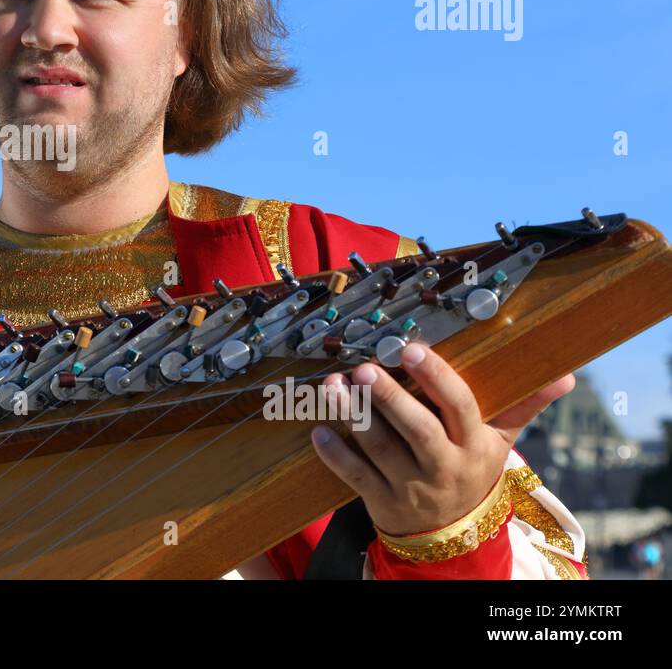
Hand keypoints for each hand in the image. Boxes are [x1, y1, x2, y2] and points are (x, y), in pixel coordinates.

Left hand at [310, 342, 574, 536]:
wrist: (454, 536)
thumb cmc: (473, 469)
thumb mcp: (501, 441)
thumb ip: (525, 404)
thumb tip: (565, 375)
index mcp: (473, 444)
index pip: (459, 406)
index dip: (435, 377)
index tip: (411, 349)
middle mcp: (443, 465)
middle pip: (416, 429)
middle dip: (389, 397)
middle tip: (364, 368)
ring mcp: (410, 485)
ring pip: (379, 448)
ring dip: (353, 416)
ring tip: (333, 385)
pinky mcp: (380, 500)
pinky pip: (354, 476)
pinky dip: (334, 453)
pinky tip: (318, 428)